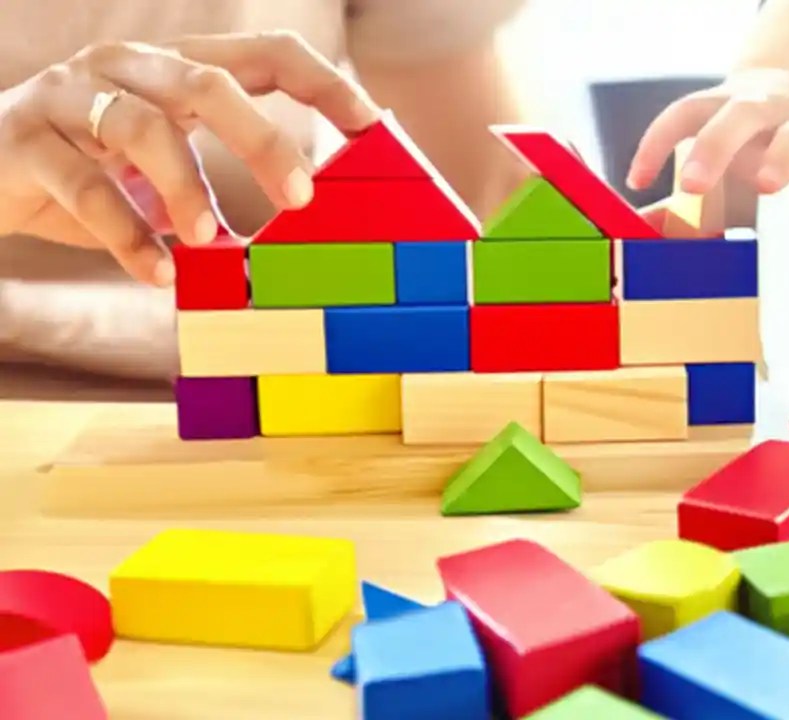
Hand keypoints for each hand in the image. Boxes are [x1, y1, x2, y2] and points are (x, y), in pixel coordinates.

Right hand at [0, 32, 380, 284]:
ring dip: (187, 191)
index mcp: (172, 68)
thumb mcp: (162, 168)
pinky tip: (159, 271)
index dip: (321, 82)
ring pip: (142, 128)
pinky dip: (127, 236)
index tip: (371, 123)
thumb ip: (219, 176)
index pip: (262, 53)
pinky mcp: (23, 142)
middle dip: (263, 141)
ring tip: (214, 240)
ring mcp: (68, 98)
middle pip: (208, 85)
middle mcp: (124, 68)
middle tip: (302, 198)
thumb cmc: (90, 174)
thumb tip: (308, 215)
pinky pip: (84, 188)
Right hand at [626, 68, 788, 268]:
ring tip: (651, 183)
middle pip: (744, 116)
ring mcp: (734, 103)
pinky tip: (637, 181)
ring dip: (677, 142)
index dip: (785, 158)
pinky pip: (675, 117)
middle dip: (718, 146)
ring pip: (701, 110)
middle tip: (696, 184)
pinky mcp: (706, 104)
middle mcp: (771, 110)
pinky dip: (653, 144)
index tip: (765, 183)